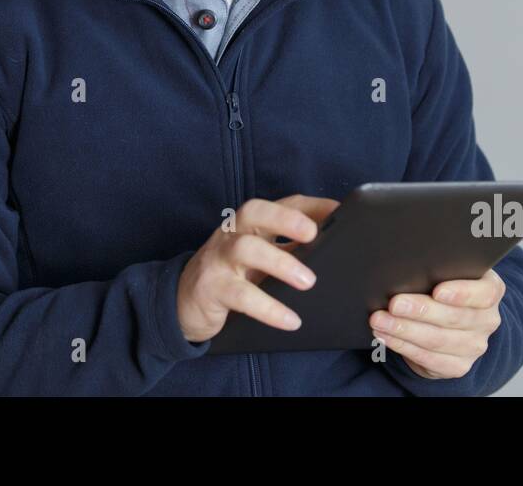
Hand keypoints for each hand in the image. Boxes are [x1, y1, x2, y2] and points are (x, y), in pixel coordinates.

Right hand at [176, 195, 340, 343]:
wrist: (183, 303)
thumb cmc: (231, 276)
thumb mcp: (259, 258)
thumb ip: (288, 249)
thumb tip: (334, 251)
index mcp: (249, 224)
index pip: (282, 203)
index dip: (310, 206)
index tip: (339, 212)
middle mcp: (232, 234)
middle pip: (255, 212)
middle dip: (285, 218)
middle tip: (314, 233)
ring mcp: (219, 259)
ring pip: (246, 248)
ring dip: (280, 262)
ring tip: (308, 281)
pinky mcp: (211, 288)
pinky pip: (241, 295)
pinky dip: (268, 308)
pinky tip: (290, 320)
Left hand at [369, 268, 505, 379]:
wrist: (455, 323)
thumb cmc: (447, 286)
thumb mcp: (449, 272)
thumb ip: (439, 268)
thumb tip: (408, 266)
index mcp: (491, 290)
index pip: (484, 293)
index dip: (461, 293)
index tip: (438, 291)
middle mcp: (487, 320)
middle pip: (454, 317)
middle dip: (420, 310)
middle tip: (394, 304)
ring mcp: (475, 346)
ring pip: (437, 339)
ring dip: (404, 330)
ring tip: (380, 320)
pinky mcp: (458, 366)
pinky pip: (428, 358)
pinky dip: (402, 345)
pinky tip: (385, 336)